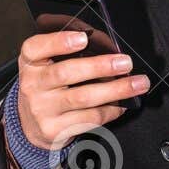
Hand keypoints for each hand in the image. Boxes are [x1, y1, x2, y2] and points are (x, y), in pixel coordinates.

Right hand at [16, 28, 149, 152]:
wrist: (31, 124)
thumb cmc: (47, 86)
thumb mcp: (47, 64)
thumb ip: (69, 51)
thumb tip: (108, 46)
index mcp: (30, 62)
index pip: (36, 47)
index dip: (59, 41)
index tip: (84, 38)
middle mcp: (32, 85)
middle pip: (66, 73)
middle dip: (100, 66)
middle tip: (125, 62)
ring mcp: (42, 109)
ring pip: (83, 98)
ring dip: (116, 90)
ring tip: (138, 83)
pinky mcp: (54, 130)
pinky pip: (89, 118)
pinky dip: (111, 110)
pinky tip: (123, 104)